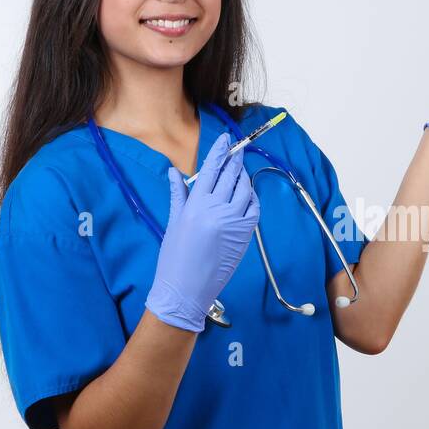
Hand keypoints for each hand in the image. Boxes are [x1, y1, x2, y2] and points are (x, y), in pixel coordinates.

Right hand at [146, 132, 260, 331]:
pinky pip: (254, 208)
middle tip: (238, 150)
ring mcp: (233, 222)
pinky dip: (252, 198)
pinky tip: (246, 195)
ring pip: (244, 190)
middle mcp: (216, 210)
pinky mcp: (245, 235)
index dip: (219, 151)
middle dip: (235, 160)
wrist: (185, 289)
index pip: (210, 169)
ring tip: (240, 172)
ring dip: (243, 178)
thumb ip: (179, 194)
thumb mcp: (174, 222)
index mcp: (195, 205)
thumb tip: (175, 172)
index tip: (225, 139)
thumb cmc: (174, 257)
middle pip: (230, 175)